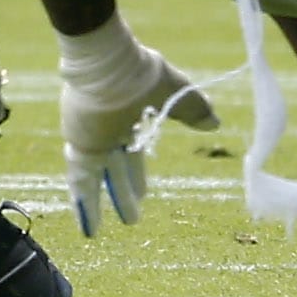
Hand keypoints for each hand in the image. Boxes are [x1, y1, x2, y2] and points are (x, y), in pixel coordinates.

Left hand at [58, 24, 217, 236]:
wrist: (110, 64)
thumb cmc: (142, 72)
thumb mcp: (175, 92)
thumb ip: (193, 109)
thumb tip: (215, 123)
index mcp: (130, 115)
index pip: (133, 151)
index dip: (138, 173)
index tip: (143, 192)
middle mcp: (108, 129)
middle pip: (116, 167)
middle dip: (123, 190)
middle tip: (131, 216)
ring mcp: (91, 137)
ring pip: (97, 177)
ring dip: (101, 203)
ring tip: (99, 232)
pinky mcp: (81, 145)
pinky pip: (82, 180)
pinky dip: (84, 204)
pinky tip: (87, 228)